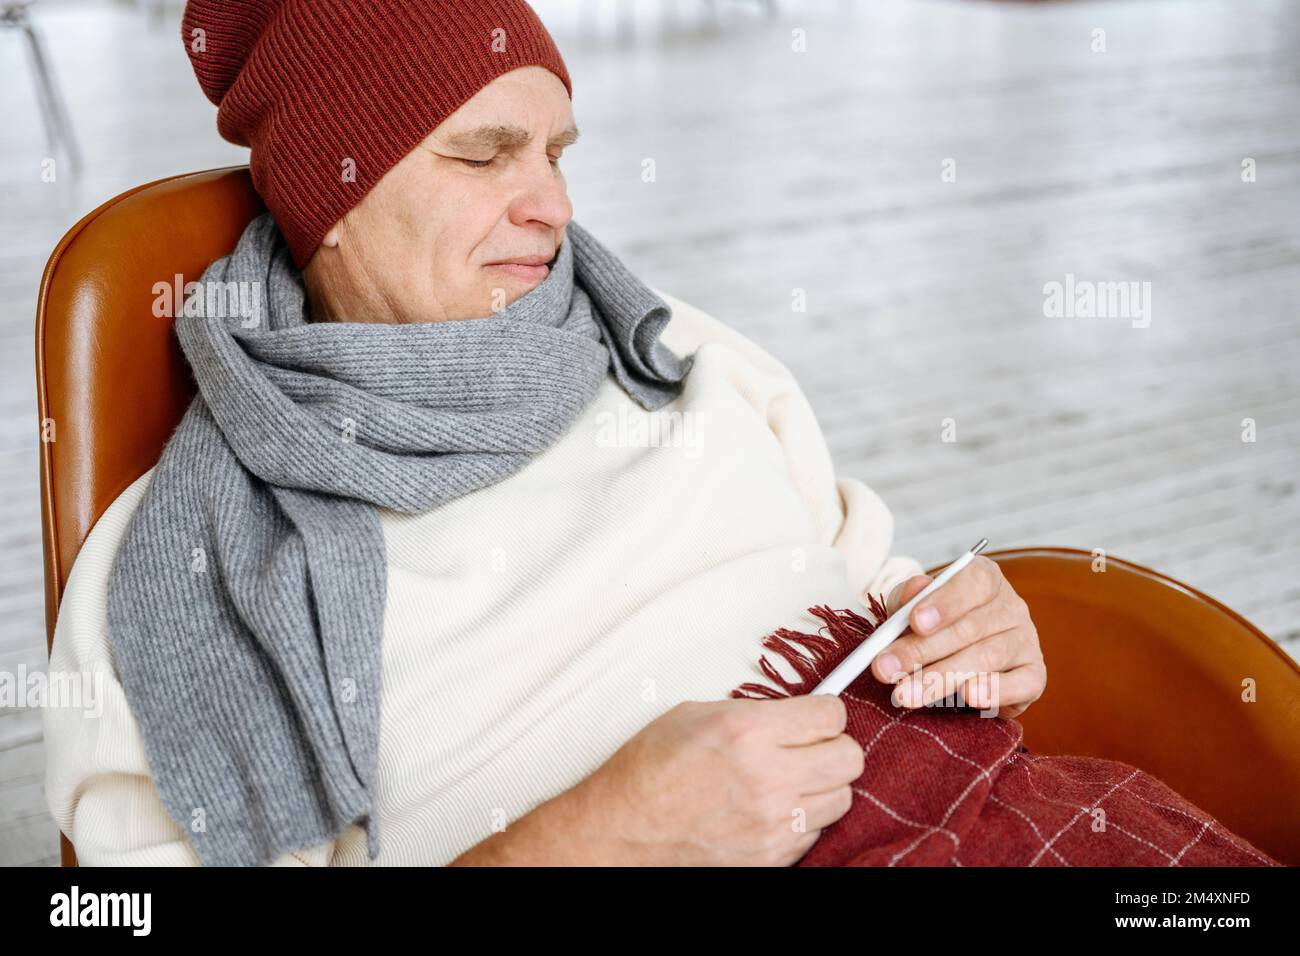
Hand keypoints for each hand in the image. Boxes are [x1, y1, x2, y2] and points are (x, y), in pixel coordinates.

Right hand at [571, 696, 863, 865]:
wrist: (622, 829)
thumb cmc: (648, 770)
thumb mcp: (697, 714)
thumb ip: (755, 713)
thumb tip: (794, 714)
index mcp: (747, 731)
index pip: (831, 716)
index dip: (826, 713)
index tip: (817, 716)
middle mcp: (767, 777)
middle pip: (849, 758)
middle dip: (834, 746)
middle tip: (812, 746)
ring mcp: (773, 822)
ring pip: (840, 797)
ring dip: (821, 785)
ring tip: (789, 779)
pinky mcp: (772, 856)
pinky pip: (815, 831)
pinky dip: (803, 818)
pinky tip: (773, 807)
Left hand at [871, 556, 1045, 719]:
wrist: (961, 663)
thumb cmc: (935, 629)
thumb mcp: (913, 608)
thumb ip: (908, 598)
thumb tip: (913, 592)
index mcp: (984, 579)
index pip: (972, 582)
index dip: (944, 602)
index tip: (915, 622)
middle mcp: (1010, 606)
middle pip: (970, 627)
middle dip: (922, 651)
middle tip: (887, 671)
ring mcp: (1026, 640)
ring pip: (987, 657)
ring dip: (942, 677)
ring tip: (907, 694)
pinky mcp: (1034, 675)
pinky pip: (1020, 683)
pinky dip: (994, 690)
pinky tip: (969, 697)